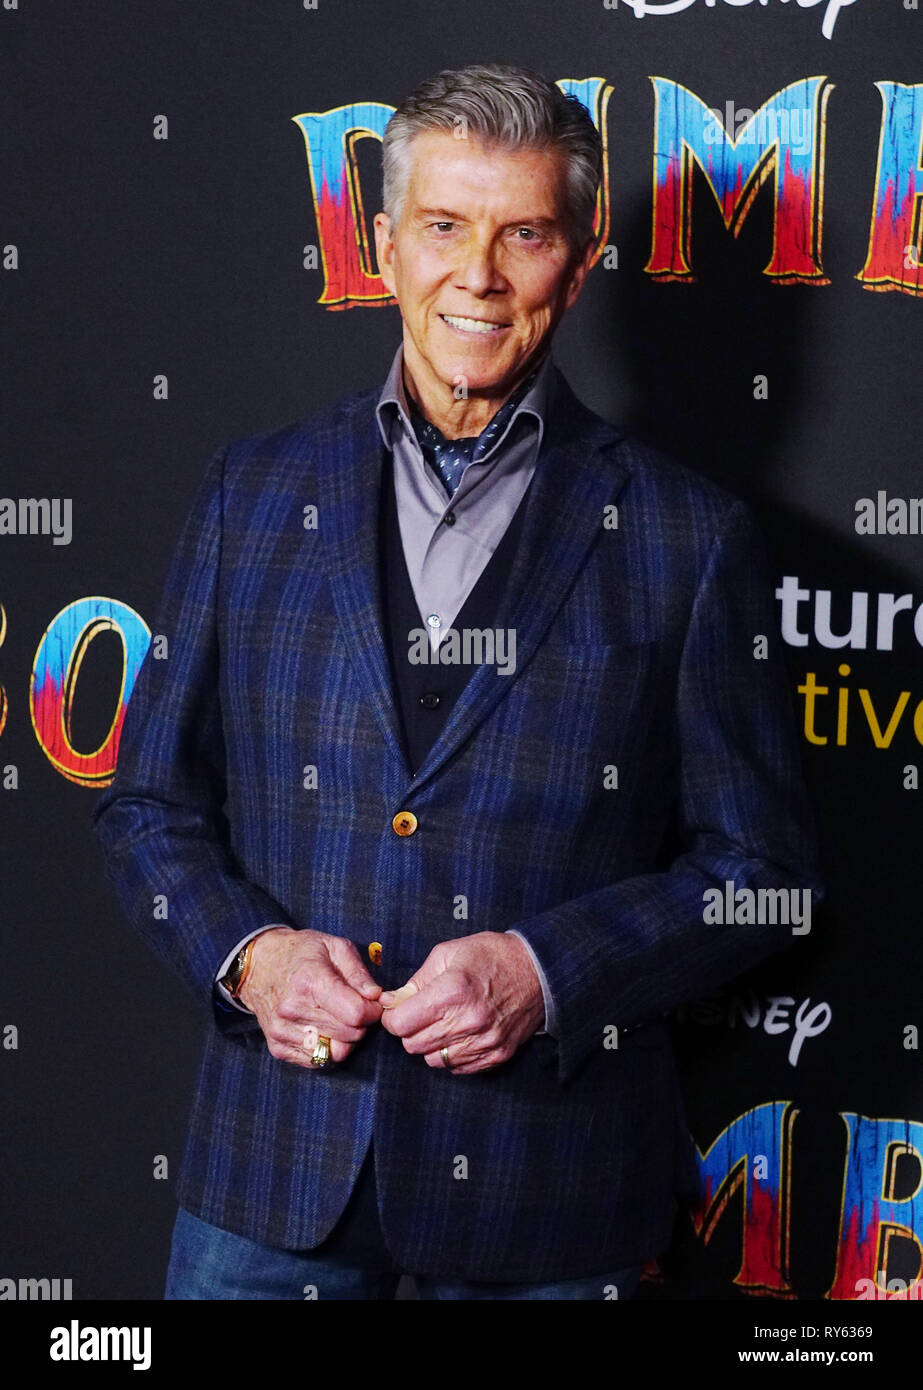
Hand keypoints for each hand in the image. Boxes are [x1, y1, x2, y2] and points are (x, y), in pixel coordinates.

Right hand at [239, 927, 382, 1067]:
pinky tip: (322, 1028)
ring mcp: (282, 1031)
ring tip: (338, 1018)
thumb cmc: (301, 952)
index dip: (372, 1010)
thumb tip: (377, 998)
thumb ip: (359, 973)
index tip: (371, 1002)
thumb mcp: (334, 947)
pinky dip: (326, 1048)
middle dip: (361, 1024)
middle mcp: (293, 1009)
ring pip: (335, 1052)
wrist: (258, 965)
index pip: (355, 1014)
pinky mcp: (277, 1047)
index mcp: (310, 981)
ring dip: (345, 1039)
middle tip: (354, 1008)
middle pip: (349, 1035)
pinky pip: (317, 1061)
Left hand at [378, 932, 544, 1074]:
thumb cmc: (492, 956)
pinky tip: (460, 1033)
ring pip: (433, 1060)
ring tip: (444, 1022)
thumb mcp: (448, 953)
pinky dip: (452, 1054)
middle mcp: (467, 1021)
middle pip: (413, 1045)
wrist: (539, 971)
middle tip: (421, 1013)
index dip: (393, 1016)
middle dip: (410, 1030)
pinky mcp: (496, 1055)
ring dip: (431, 1044)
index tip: (398, 1008)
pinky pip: (457, 1068)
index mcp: (452, 991)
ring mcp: (484, 1042)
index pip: (400, 1024)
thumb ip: (416, 981)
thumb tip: (391, 1001)